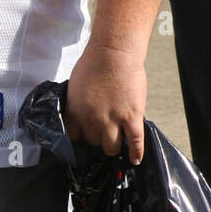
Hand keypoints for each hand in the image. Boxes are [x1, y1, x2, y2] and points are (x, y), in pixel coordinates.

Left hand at [64, 44, 146, 163]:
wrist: (114, 52)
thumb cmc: (95, 62)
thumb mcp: (76, 84)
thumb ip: (78, 104)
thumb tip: (81, 114)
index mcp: (75, 112)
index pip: (74, 137)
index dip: (81, 136)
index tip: (85, 136)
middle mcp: (92, 120)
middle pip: (93, 143)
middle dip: (97, 138)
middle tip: (103, 133)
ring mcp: (113, 121)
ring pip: (111, 148)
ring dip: (113, 145)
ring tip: (117, 142)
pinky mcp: (132, 118)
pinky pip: (135, 142)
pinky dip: (136, 153)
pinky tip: (135, 159)